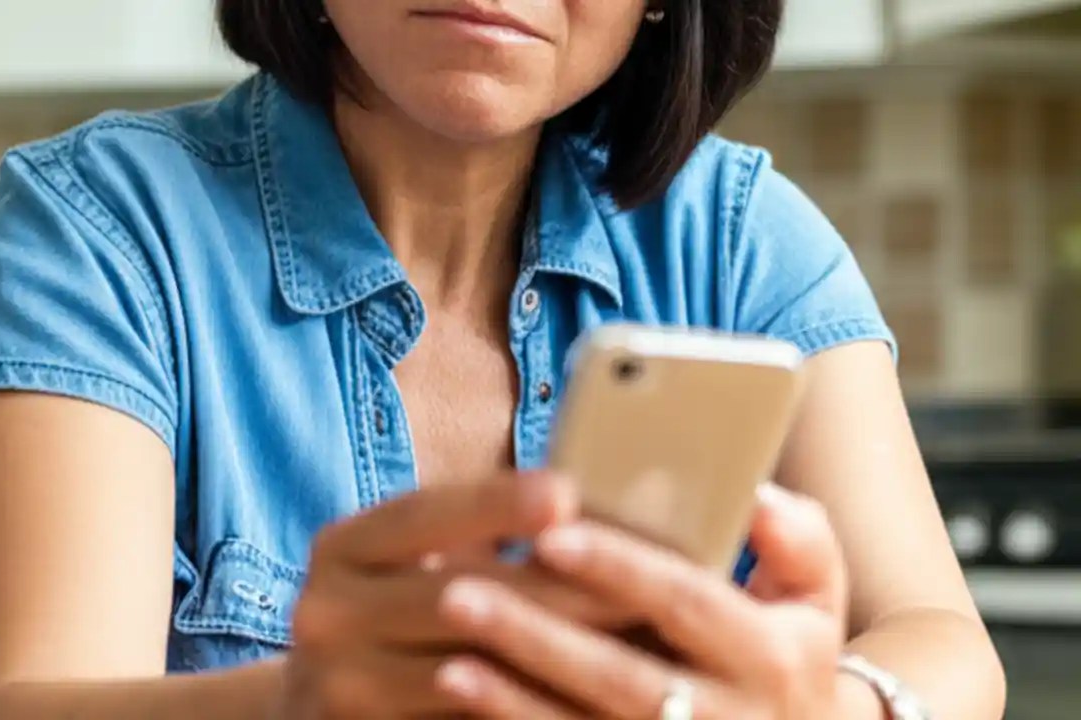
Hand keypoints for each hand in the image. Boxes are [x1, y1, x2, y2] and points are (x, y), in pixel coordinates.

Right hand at [279, 472, 626, 719]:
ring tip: (634, 648)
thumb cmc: (394, 614)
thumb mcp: (407, 561)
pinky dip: (519, 712)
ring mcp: (336, 685)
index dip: (493, 504)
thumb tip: (578, 498)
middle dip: (551, 591)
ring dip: (552, 661)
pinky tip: (578, 703)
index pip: (421, 516)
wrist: (319, 703)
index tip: (567, 490)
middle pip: (452, 599)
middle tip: (639, 582)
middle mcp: (322, 613)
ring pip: (461, 674)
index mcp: (341, 548)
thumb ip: (470, 534)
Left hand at [432, 484, 847, 718]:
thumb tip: (758, 494)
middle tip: (457, 594)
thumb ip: (798, 543)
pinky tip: (463, 700)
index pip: (686, 602)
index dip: (618, 569)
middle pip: (623, 678)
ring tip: (447, 659)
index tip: (548, 535)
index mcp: (771, 656)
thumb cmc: (791, 656)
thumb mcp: (816, 600)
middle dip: (538, 638)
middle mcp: (728, 717)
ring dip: (512, 699)